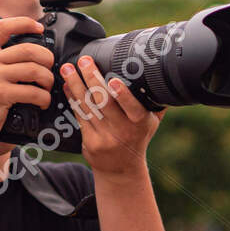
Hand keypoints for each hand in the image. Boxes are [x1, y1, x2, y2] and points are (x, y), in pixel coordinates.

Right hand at [0, 16, 55, 141]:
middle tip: (50, 68)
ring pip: (34, 70)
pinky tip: (42, 102)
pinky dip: (44, 98)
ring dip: (48, 79)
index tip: (39, 28)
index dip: (25, 23)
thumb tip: (20, 55)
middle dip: (47, 58)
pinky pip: (33, 92)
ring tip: (47, 88)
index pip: (3, 27)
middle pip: (28, 49)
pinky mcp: (1, 95)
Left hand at [61, 55, 161, 177]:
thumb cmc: (137, 138)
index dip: (123, 95)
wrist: (121, 169)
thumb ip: (155, 101)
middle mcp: (122, 131)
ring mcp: (104, 138)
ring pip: (88, 107)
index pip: (133, 109)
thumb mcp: (152, 122)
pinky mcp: (89, 142)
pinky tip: (67, 86)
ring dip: (75, 85)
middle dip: (92, 79)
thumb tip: (162, 74)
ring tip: (67, 69)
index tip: (113, 80)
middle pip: (104, 103)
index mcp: (140, 124)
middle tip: (84, 61)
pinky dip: (72, 99)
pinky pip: (79, 116)